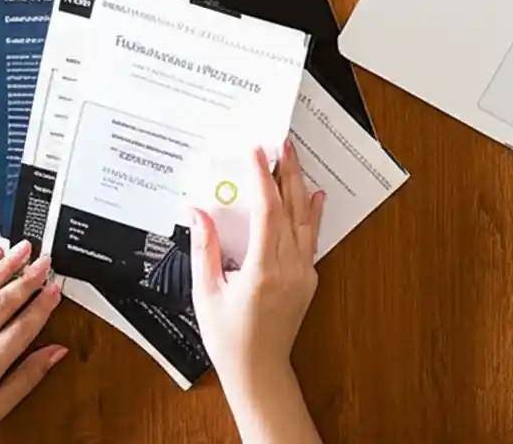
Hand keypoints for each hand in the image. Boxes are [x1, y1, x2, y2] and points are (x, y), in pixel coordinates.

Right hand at [190, 140, 324, 443]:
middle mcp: (289, 268)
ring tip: (295, 158)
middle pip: (292, 208)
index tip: (257, 152)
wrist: (258, 370)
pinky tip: (313, 197)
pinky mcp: (307, 280)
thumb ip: (204, 248)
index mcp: (262, 270)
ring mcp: (302, 274)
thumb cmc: (228, 337)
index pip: (267, 211)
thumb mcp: (206, 292)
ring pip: (305, 220)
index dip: (263, 178)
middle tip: (282, 142)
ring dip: (300, 186)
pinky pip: (311, 238)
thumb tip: (199, 211)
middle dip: (288, 171)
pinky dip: (312, 215)